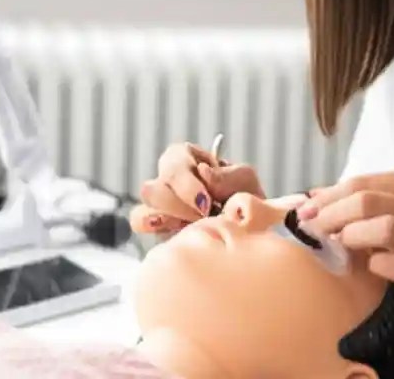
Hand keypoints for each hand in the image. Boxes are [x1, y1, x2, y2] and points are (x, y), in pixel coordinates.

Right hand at [128, 141, 264, 237]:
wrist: (252, 227)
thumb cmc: (245, 197)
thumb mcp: (245, 180)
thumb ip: (227, 176)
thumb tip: (203, 172)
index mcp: (185, 158)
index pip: (172, 162)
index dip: (186, 185)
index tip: (207, 202)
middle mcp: (166, 181)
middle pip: (151, 190)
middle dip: (179, 207)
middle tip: (205, 216)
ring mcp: (159, 208)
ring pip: (141, 213)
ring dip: (171, 223)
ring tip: (197, 227)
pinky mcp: (159, 231)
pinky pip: (143, 230)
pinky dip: (160, 234)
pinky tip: (183, 235)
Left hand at [297, 169, 393, 327]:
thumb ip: (382, 202)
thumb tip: (325, 203)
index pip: (362, 182)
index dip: (327, 196)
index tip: (304, 209)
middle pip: (366, 200)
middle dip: (330, 214)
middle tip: (312, 229)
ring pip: (383, 226)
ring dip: (353, 236)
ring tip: (339, 245)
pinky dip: (380, 265)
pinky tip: (373, 267)